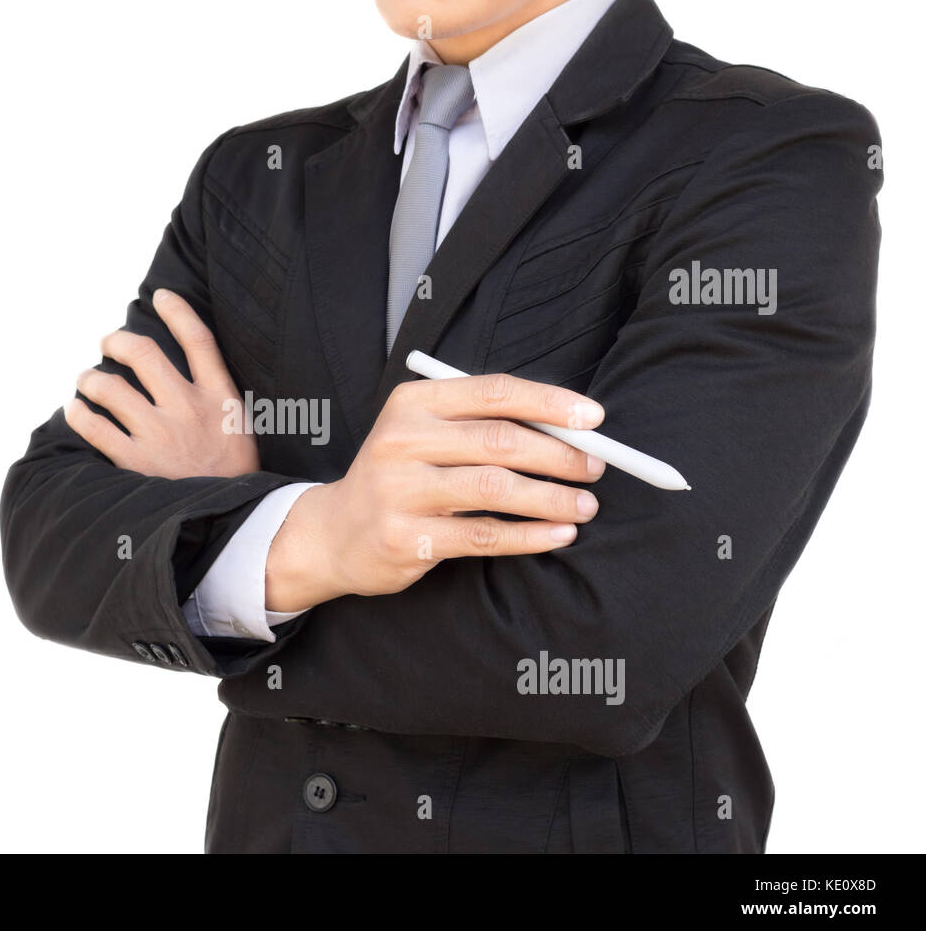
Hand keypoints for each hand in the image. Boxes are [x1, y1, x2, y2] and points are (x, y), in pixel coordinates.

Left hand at [65, 289, 259, 478]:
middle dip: (117, 341)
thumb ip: (219, 397)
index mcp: (220, 397)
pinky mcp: (136, 462)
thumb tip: (194, 370)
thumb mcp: (242, 427)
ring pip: (110, 388)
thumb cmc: (235, 474)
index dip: (178, 311)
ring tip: (85, 380)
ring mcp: (160, 434)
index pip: (198, 340)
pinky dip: (79, 414)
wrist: (233, 520)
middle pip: (144, 353)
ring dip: (89, 379)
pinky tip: (75, 410)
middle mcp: (188, 409)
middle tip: (108, 343)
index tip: (161, 295)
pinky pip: (94, 428)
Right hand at [265, 373, 606, 610]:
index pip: (494, 392)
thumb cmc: (398, 477)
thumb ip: (481, 424)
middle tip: (596, 468)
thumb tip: (569, 429)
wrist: (333, 532)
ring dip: (552, 497)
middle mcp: (401, 441)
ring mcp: (400, 491)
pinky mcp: (406, 538)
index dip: (550, 404)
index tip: (593, 419)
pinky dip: (529, 536)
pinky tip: (558, 535)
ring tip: (585, 505)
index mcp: (412, 403)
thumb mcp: (423, 434)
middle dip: (560, 455)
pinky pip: (483, 536)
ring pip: (496, 489)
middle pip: (500, 441)